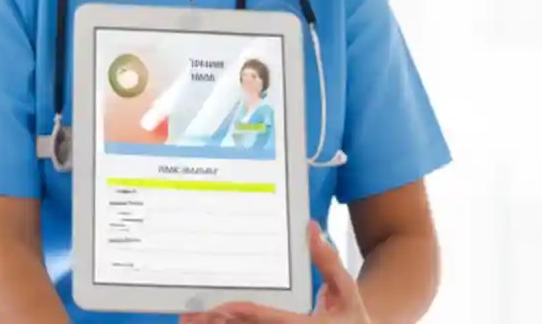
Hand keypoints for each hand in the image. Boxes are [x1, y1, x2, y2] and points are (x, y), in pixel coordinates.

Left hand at [179, 222, 369, 323]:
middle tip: (192, 314)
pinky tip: (209, 321)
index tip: (220, 307)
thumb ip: (327, 260)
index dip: (242, 313)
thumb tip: (312, 229)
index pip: (268, 318)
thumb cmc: (351, 315)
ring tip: (190, 319)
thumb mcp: (346, 288)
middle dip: (219, 323)